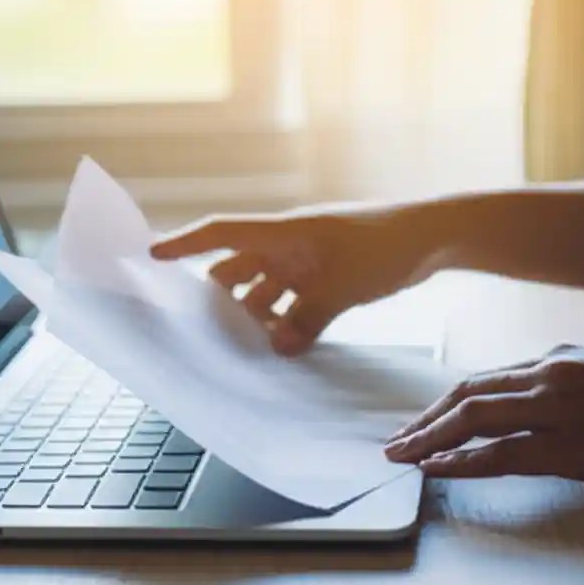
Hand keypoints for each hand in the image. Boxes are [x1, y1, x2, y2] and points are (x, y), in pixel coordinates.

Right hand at [150, 208, 436, 354]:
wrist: (433, 236)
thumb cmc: (383, 246)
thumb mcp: (340, 288)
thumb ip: (304, 320)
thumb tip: (275, 349)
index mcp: (282, 233)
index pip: (220, 234)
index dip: (183, 243)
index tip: (150, 255)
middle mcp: (288, 245)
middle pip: (237, 270)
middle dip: (221, 300)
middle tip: (207, 334)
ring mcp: (307, 260)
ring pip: (266, 291)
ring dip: (258, 317)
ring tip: (251, 351)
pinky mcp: (327, 276)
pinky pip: (294, 301)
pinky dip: (287, 321)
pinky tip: (287, 347)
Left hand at [385, 344, 583, 484]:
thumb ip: (572, 387)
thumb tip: (540, 407)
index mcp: (559, 360)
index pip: (485, 379)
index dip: (444, 403)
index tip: (419, 422)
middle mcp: (551, 376)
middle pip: (466, 394)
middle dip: (423, 419)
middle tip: (394, 442)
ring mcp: (561, 409)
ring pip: (474, 418)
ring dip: (429, 438)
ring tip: (401, 456)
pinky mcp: (575, 446)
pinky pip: (502, 454)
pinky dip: (462, 461)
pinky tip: (438, 469)